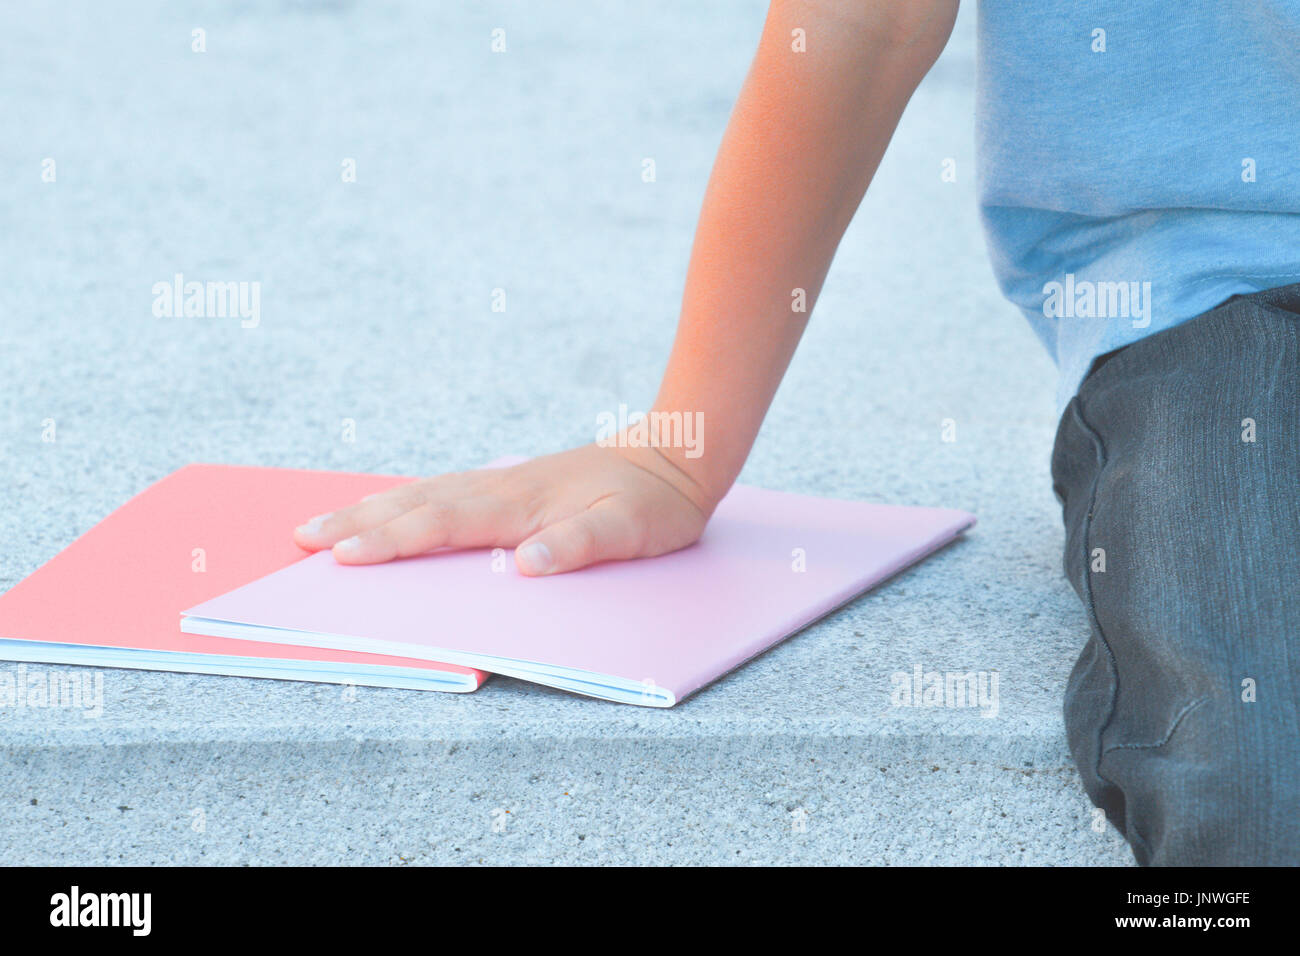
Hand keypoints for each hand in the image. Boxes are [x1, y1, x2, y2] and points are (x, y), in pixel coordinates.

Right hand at [293, 444, 714, 575]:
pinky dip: (402, 500)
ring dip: (369, 510)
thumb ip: (580, 544)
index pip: (444, 525)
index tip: (344, 555)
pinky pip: (441, 492)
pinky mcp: (508, 486)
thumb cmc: (653, 504)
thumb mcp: (631, 531)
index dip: (392, 541)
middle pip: (416, 506)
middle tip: (301, 538)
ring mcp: (502, 483)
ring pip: (423, 494)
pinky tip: (384, 508)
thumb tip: (525, 564)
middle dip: (357, 524)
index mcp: (522, 506)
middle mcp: (501, 490)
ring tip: (322, 524)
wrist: (673, 456)